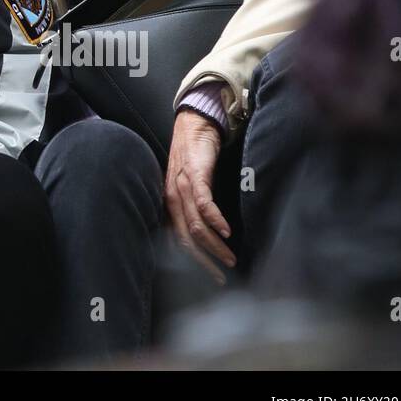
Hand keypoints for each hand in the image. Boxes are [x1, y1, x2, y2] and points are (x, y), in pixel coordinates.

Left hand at [164, 111, 235, 283]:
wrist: (195, 124)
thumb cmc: (194, 156)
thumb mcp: (189, 186)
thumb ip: (193, 208)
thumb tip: (207, 235)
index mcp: (169, 202)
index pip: (176, 239)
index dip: (193, 261)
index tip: (211, 275)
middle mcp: (172, 197)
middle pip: (184, 238)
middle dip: (204, 262)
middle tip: (222, 276)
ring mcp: (182, 185)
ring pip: (195, 225)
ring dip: (214, 246)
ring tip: (230, 258)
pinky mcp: (195, 174)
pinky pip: (203, 203)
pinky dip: (215, 220)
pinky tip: (227, 232)